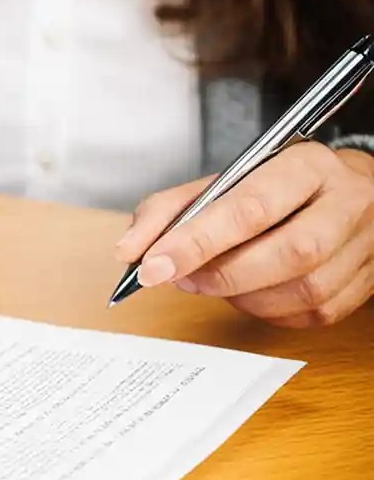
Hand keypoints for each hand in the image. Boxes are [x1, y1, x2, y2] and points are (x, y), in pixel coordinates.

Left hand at [116, 143, 373, 327]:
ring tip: (211, 281)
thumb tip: (129, 251)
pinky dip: (268, 311)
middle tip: (179, 277)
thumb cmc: (277, 186)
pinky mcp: (366, 284)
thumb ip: (169, 210)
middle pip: (287, 254)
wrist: (351, 189)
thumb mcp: (223, 180)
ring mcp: (364, 245)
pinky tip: (248, 293)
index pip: (249, 208)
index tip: (152, 266)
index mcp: (307, 166)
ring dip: (243, 297)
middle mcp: (346, 202)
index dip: (196, 242)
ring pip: (302, 290)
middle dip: (219, 274)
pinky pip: (312, 314)